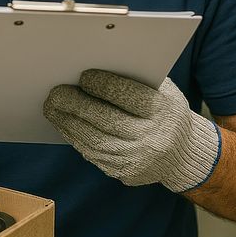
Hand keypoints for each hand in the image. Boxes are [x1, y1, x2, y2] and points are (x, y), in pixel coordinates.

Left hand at [44, 69, 220, 192]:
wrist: (182, 153)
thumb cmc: (165, 110)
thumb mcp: (162, 90)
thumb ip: (133, 77)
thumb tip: (92, 64)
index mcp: (162, 111)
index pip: (127, 96)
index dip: (102, 85)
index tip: (82, 76)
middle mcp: (151, 138)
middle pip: (106, 120)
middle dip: (76, 105)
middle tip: (55, 93)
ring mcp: (137, 160)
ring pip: (94, 140)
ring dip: (68, 122)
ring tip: (52, 108)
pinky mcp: (124, 173)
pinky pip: (93, 155)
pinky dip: (75, 137)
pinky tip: (64, 124)